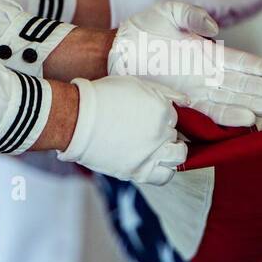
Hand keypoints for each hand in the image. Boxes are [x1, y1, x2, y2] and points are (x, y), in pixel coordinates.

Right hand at [59, 76, 187, 183]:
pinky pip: (164, 177)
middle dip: (168, 134)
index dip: (163, 118)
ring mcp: (152, 154)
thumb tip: (185, 101)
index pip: (176, 117)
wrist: (76, 120)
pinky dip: (164, 171)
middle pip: (176, 136)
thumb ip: (163, 93)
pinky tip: (154, 163)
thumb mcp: (134, 84)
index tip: (150, 118)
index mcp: (162, 110)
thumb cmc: (102, 98)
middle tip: (151, 132)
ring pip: (178, 158)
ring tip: (159, 149)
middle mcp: (161, 133)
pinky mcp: (139, 172)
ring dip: (173, 152)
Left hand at [109, 1, 261, 126]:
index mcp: (210, 53)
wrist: (116, 52)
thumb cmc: (142, 29)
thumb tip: (213, 29)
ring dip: (254, 107)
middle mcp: (209, 75)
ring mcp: (198, 91)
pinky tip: (247, 121)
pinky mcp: (184, 104)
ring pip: (233, 101)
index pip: (244, 62)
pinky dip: (229, 117)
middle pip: (245, 85)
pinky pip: (210, 113)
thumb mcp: (168, 11)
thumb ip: (192, 15)